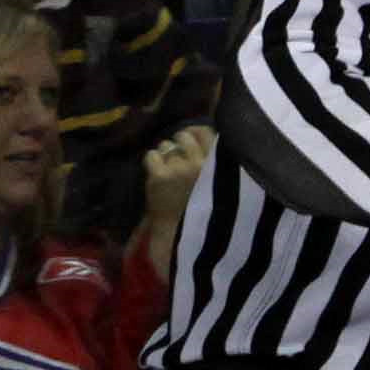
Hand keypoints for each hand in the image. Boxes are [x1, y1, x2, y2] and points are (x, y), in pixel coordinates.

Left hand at [139, 122, 211, 258]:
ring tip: (167, 169)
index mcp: (217, 165)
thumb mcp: (217, 185)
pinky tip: (156, 174)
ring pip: (166, 146)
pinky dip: (152, 162)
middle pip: (184, 137)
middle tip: (175, 157)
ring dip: (165, 154)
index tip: (189, 138)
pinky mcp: (159, 177)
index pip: (204, 132)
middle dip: (178, 144)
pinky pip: (151, 156)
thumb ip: (211, 161)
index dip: (194, 132)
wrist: (180, 237)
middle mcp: (200, 164)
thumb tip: (196, 134)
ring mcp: (178, 169)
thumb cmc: (199, 212)